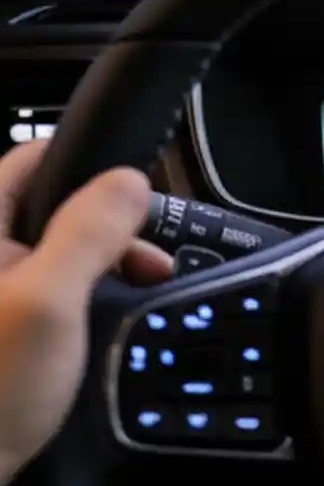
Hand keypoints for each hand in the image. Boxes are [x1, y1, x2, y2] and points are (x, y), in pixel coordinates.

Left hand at [0, 141, 170, 483]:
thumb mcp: (52, 301)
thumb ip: (90, 231)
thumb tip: (128, 182)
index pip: (32, 159)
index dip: (91, 166)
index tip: (136, 192)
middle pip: (48, 205)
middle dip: (108, 225)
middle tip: (146, 256)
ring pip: (52, 250)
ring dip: (101, 263)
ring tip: (136, 287)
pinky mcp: (1, 326)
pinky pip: (48, 288)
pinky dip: (82, 294)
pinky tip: (102, 320)